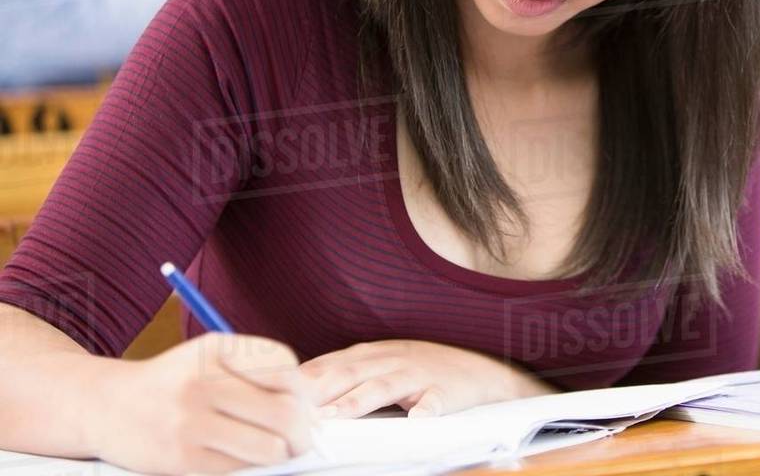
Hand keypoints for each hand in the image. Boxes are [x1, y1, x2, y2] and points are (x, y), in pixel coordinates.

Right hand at [91, 333, 317, 474]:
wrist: (107, 405)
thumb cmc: (176, 382)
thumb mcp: (213, 357)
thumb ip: (261, 372)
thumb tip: (314, 410)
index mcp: (217, 349)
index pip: (286, 369)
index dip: (303, 391)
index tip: (303, 403)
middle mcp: (203, 382)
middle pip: (285, 413)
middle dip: (304, 430)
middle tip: (304, 436)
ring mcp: (190, 423)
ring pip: (269, 448)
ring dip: (283, 453)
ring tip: (279, 449)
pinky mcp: (181, 461)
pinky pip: (239, 469)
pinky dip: (251, 466)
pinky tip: (242, 455)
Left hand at [301, 340, 555, 418]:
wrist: (480, 371)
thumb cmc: (421, 372)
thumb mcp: (379, 367)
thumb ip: (341, 377)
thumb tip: (292, 396)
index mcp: (369, 355)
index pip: (324, 365)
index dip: (295, 379)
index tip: (263, 393)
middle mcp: (389, 361)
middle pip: (346, 373)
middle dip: (314, 389)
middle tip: (285, 409)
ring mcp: (417, 375)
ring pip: (382, 387)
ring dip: (355, 401)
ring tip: (332, 418)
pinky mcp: (444, 392)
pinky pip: (434, 402)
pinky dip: (425, 410)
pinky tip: (417, 420)